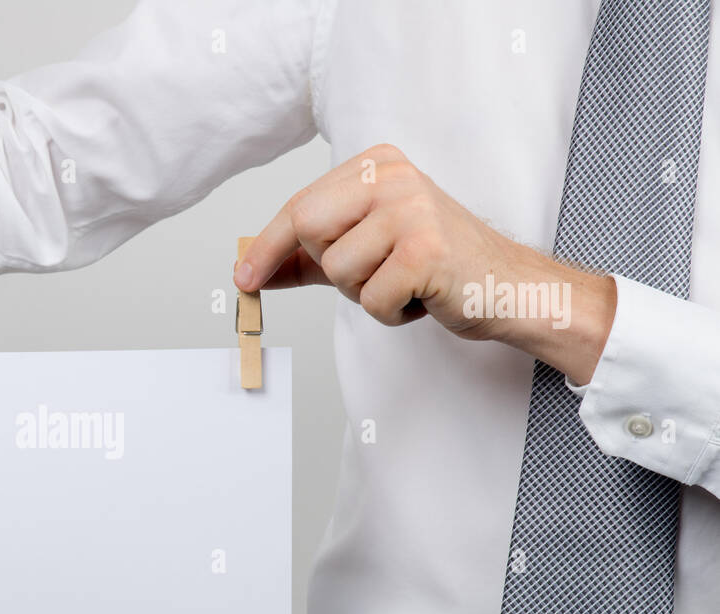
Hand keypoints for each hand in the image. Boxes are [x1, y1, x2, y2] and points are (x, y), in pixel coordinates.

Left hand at [234, 144, 616, 384]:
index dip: (265, 247)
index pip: (299, 205)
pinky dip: (393, 312)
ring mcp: (411, 209)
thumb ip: (306, 258)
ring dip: (366, 294)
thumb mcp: (363, 254)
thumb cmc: (435, 268)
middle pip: (308, 230)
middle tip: (374, 272)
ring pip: (337, 271)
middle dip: (329, 268)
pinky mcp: (425, 250)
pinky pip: (370, 299)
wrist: (506, 287)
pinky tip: (423, 296)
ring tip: (406, 282)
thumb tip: (252, 270)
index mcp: (376, 165)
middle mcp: (393, 176)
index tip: (243, 278)